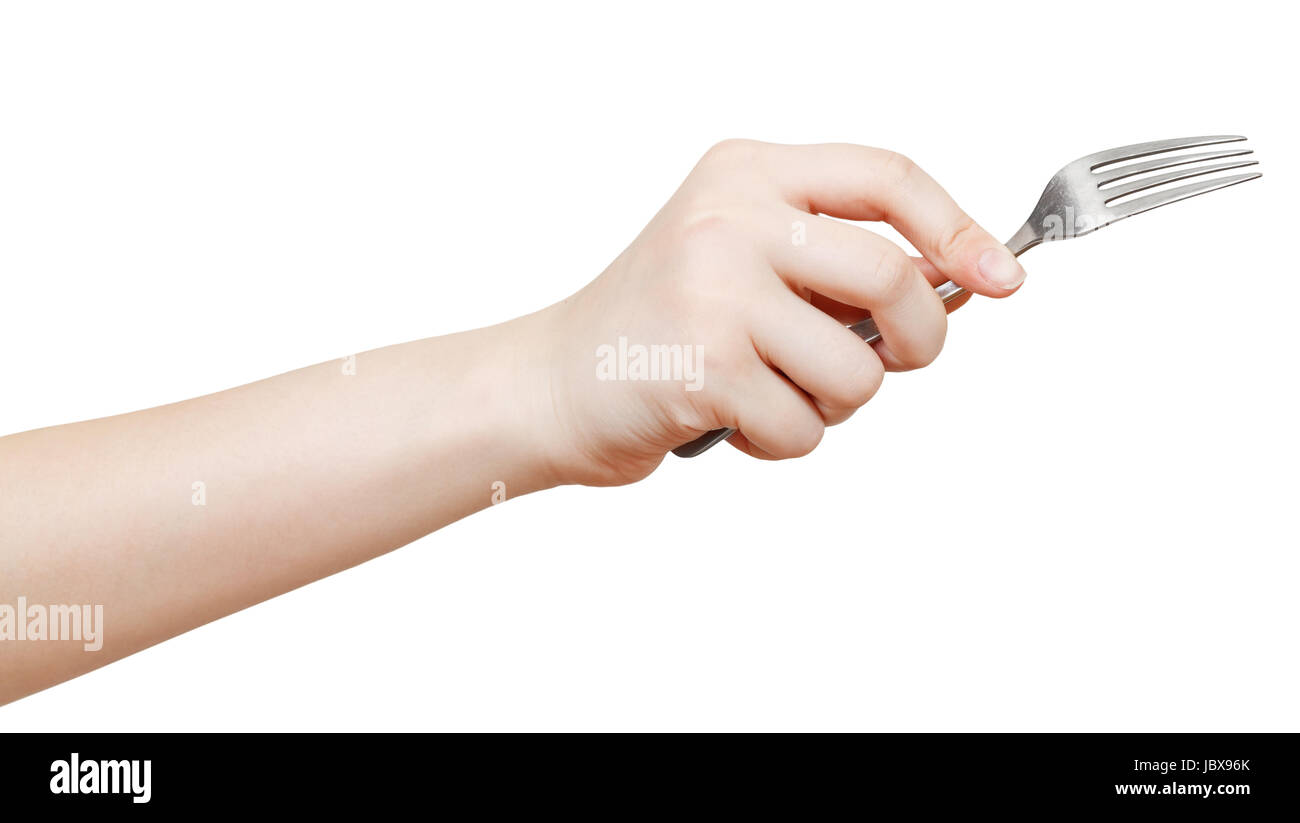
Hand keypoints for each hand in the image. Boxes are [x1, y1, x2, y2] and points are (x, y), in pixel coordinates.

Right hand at [535, 139, 1026, 485]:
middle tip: (893, 362)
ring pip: (859, 372)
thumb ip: (829, 259)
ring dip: (834, 406)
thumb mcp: (737, 254)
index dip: (959, 228)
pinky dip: (783, 441)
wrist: (551, 382)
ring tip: (775, 394)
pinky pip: (804, 428)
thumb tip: (957, 284)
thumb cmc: (658, 327)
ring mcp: (713, 288)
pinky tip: (732, 420)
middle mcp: (730, 216)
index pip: (886, 176)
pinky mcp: (704, 364)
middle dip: (919, 340)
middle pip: (892, 276)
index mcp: (748, 174)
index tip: (1003, 275)